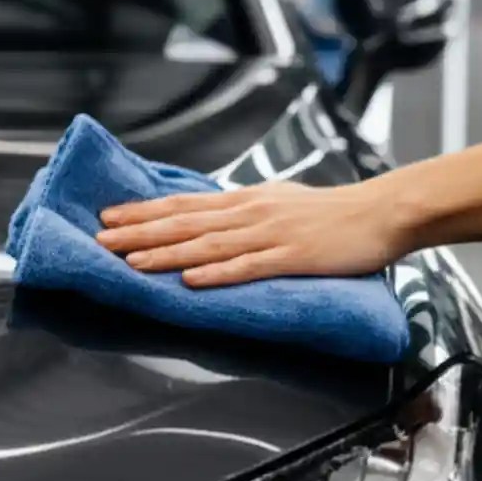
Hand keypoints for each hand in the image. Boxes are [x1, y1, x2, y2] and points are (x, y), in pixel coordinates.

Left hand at [96, 180, 408, 287]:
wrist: (379, 213)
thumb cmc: (329, 212)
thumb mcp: (276, 201)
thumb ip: (240, 210)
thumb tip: (206, 216)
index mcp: (244, 200)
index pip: (183, 205)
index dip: (143, 211)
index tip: (109, 217)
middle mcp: (249, 212)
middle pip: (185, 223)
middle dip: (140, 233)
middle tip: (101, 239)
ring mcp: (270, 234)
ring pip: (208, 245)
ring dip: (167, 254)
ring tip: (133, 262)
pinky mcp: (292, 257)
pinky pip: (249, 266)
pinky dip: (218, 274)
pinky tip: (192, 281)